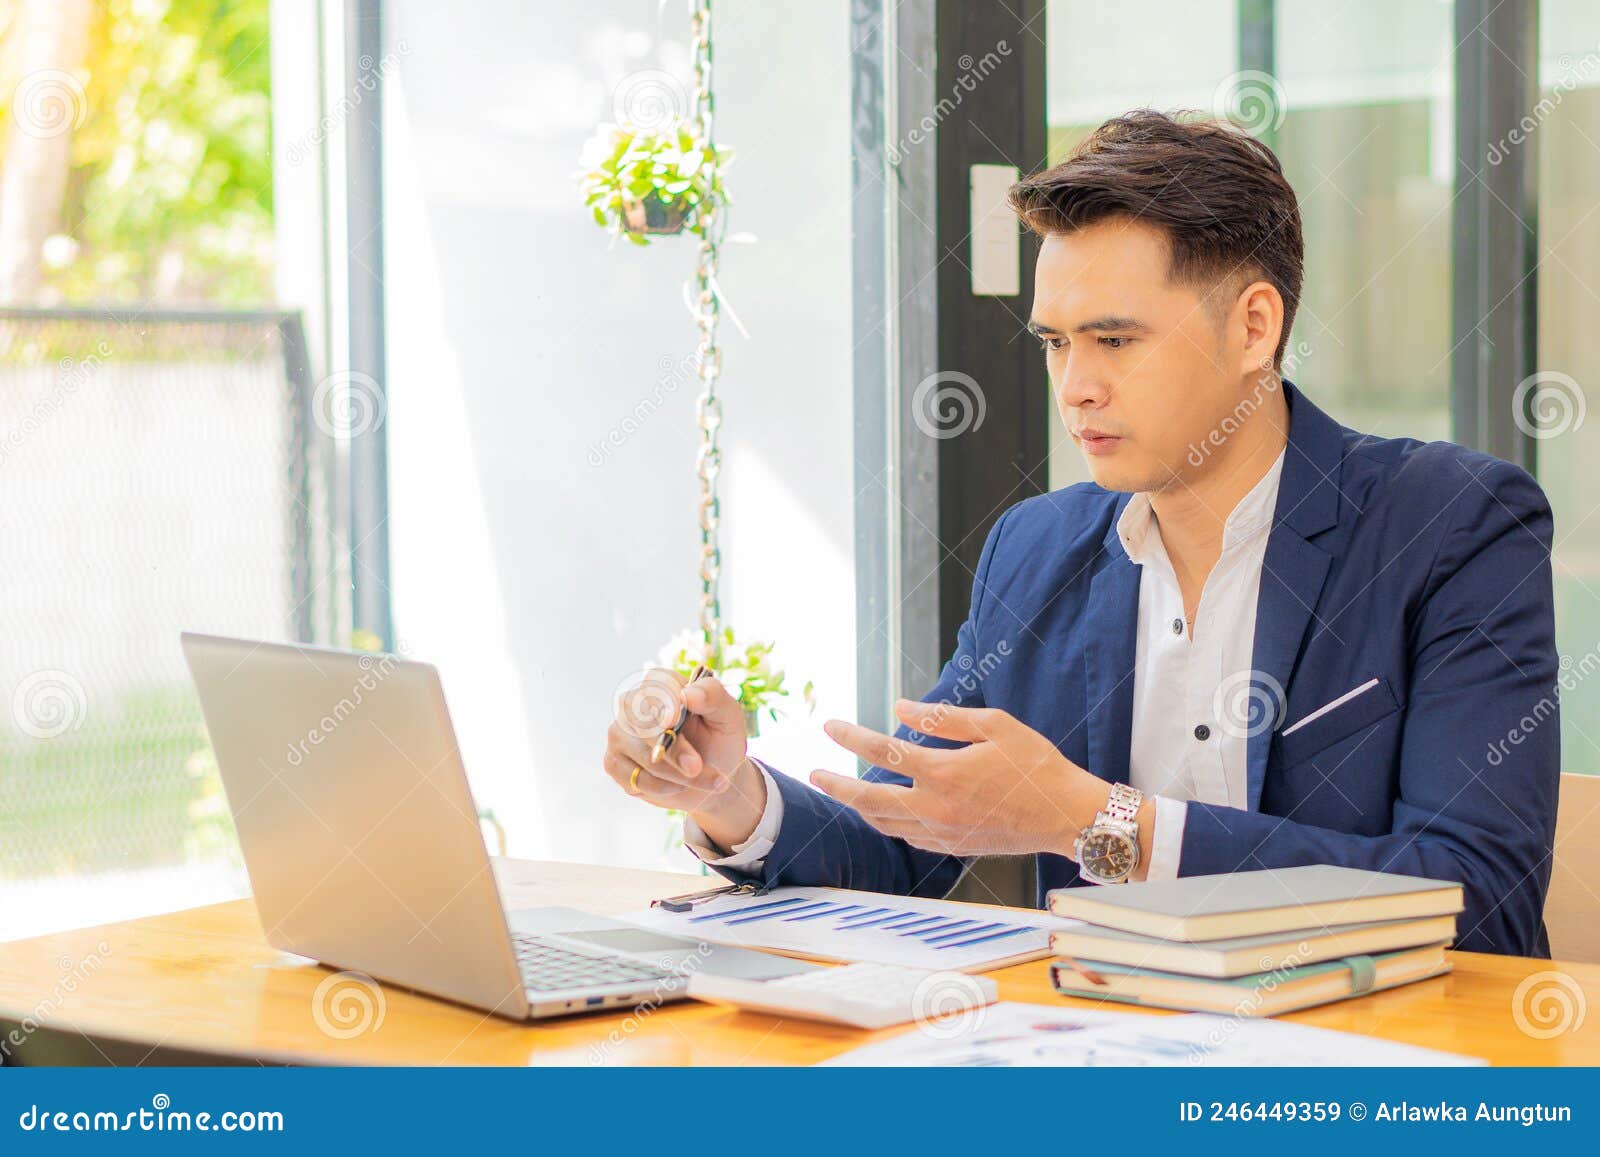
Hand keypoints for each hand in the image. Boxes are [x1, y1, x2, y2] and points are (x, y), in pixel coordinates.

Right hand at [602, 670, 766, 850]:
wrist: (712, 776)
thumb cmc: (720, 739)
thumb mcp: (728, 715)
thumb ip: (713, 697)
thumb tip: (688, 694)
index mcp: (662, 683)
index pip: (655, 684)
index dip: (664, 703)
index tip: (675, 720)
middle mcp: (633, 703)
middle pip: (644, 723)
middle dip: (674, 750)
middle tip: (696, 767)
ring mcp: (620, 733)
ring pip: (643, 756)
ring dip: (677, 774)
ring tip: (706, 781)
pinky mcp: (614, 762)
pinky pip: (635, 778)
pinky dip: (662, 787)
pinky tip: (678, 786)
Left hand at [810, 699, 1106, 857]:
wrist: (1066, 816)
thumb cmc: (1036, 764)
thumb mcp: (995, 725)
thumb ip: (942, 718)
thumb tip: (899, 709)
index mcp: (944, 772)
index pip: (882, 752)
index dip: (850, 737)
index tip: (830, 726)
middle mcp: (935, 807)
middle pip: (868, 798)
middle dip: (836, 785)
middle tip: (813, 774)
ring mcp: (942, 832)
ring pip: (884, 823)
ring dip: (858, 806)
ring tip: (843, 791)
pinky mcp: (952, 847)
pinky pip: (908, 837)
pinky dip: (889, 823)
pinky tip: (886, 812)